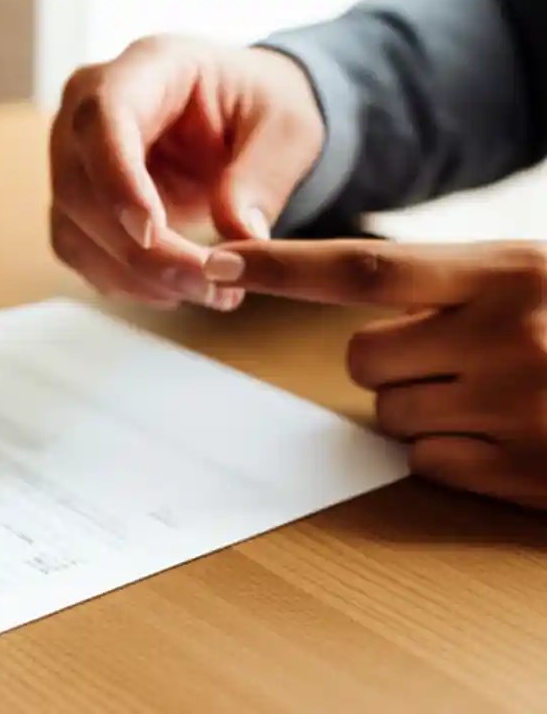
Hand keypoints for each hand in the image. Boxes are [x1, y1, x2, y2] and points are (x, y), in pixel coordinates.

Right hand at [49, 35, 323, 310]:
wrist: (234, 121)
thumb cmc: (255, 106)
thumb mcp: (286, 129)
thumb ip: (263, 177)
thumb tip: (241, 237)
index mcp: (142, 68)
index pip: (101, 119)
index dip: (117, 180)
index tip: (152, 233)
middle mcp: (87, 112)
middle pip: (82, 188)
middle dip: (142, 251)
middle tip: (209, 283)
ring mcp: (72, 159)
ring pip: (74, 230)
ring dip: (136, 276)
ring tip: (206, 291)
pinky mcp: (74, 205)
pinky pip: (80, 254)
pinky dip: (127, 283)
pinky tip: (175, 288)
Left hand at [215, 238, 546, 509]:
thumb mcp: (534, 279)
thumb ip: (451, 284)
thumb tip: (335, 290)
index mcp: (506, 272)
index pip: (366, 268)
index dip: (283, 267)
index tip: (219, 263)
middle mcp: (508, 335)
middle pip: (362, 357)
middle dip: (390, 362)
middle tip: (458, 358)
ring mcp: (516, 407)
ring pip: (388, 415)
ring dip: (425, 408)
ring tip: (502, 393)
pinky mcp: (524, 471)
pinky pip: (426, 464)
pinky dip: (454, 453)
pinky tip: (509, 434)